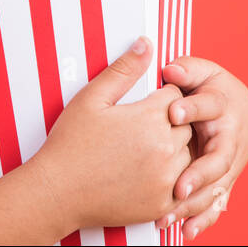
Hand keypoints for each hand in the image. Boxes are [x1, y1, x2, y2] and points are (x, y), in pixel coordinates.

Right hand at [32, 36, 192, 233]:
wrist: (57, 193)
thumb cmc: (71, 143)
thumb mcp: (92, 98)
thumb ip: (123, 69)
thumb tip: (146, 43)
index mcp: (150, 118)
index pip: (176, 95)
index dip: (162, 95)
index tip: (146, 103)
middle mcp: (164, 148)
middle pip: (187, 124)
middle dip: (172, 121)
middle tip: (146, 128)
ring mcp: (166, 178)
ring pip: (190, 154)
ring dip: (176, 149)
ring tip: (149, 151)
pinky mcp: (163, 203)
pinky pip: (184, 185)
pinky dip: (175, 178)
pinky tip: (153, 174)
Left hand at [153, 56, 247, 240]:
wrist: (238, 108)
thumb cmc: (212, 87)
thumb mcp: (203, 71)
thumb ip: (188, 68)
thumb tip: (171, 70)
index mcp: (224, 105)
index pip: (210, 105)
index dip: (192, 109)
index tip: (173, 112)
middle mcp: (231, 137)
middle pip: (219, 157)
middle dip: (200, 173)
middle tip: (179, 186)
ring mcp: (230, 162)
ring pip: (216, 186)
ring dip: (195, 202)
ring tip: (170, 214)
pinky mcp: (225, 179)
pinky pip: (216, 202)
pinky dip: (203, 218)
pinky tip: (187, 231)